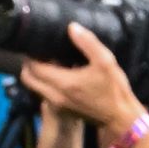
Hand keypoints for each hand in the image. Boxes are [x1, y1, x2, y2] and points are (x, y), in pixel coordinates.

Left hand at [17, 24, 145, 137]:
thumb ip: (88, 42)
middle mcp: (56, 96)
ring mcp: (58, 105)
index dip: (32, 53)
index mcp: (63, 82)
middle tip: (40, 53)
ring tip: (50, 63)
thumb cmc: (114, 91)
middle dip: (29, 64)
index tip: (39, 44)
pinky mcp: (63, 110)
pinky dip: (44, 83)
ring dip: (36, 74)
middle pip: (27, 78)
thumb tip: (72, 27)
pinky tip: (59, 75)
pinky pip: (44, 94)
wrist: (121, 120)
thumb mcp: (105, 61)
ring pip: (34, 87)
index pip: (33, 66)